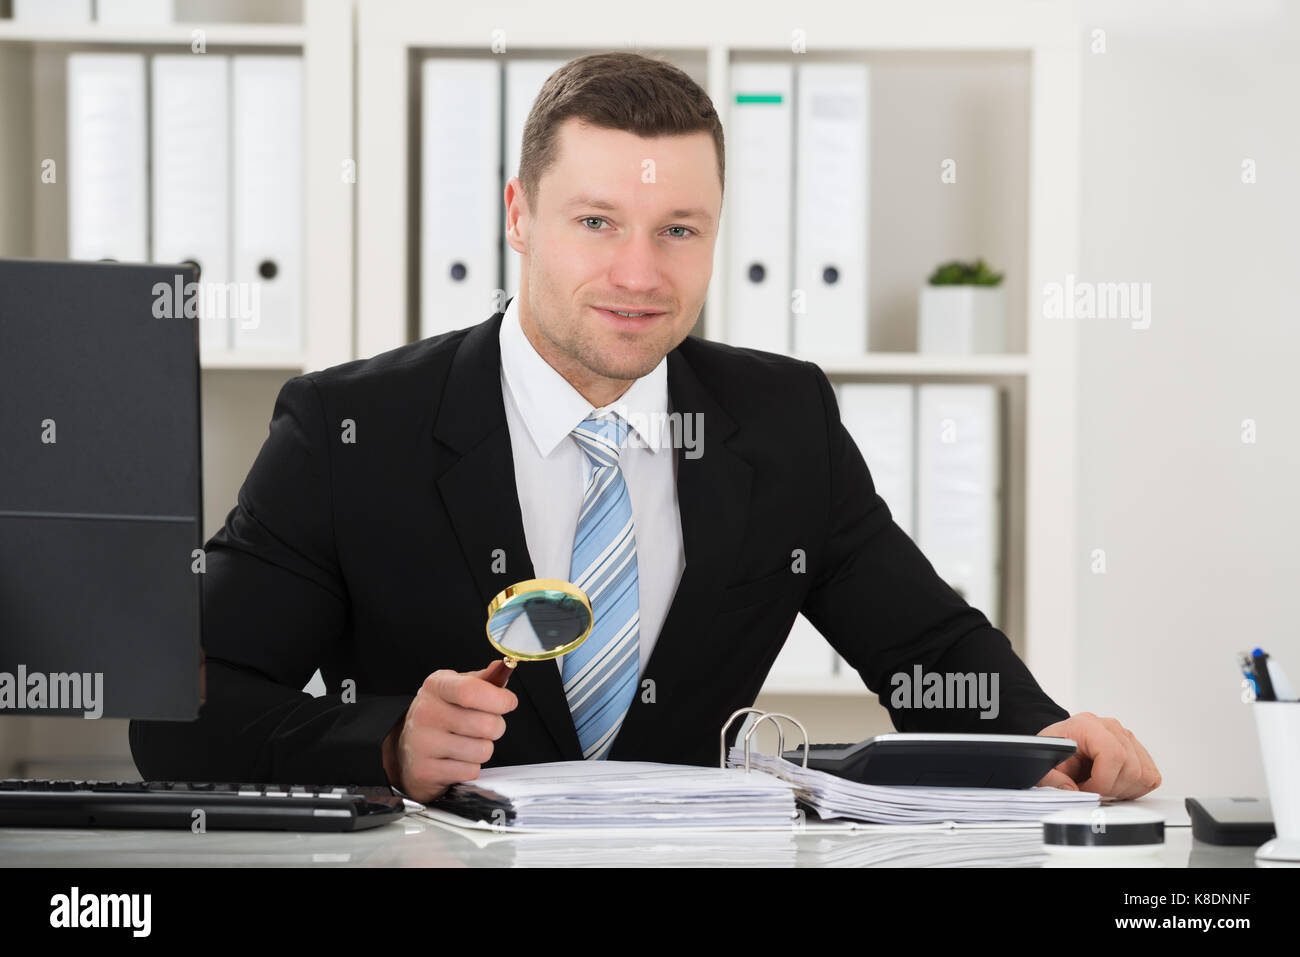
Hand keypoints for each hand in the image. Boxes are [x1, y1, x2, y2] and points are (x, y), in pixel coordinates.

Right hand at [381, 667, 518, 802]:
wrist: (408, 749)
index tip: (508, 702)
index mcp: (436, 687)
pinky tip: (456, 759)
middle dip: (497, 727)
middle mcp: (426, 713)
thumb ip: (482, 680)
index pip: (471, 691)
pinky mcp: (425, 771)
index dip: (499, 698)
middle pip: (486, 724)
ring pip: (483, 751)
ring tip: (468, 742)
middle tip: (486, 726)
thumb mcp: (456, 689)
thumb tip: (501, 667)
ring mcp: (423, 743)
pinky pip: (471, 771)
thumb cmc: (441, 714)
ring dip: (483, 749)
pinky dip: (471, 767)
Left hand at [1034, 712, 1160, 798]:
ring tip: (1100, 786)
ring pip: (1143, 775)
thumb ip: (1051, 779)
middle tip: (1090, 789)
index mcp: (1087, 725)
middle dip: (1110, 789)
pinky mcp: (1138, 750)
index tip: (1086, 790)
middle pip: (1131, 768)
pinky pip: (1151, 777)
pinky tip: (1114, 784)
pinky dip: (1134, 788)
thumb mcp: (1042, 764)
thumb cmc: (1054, 750)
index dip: (1102, 782)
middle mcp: (1111, 728)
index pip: (1113, 755)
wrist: (1060, 743)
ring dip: (1122, 790)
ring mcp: (1127, 738)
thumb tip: (1071, 792)